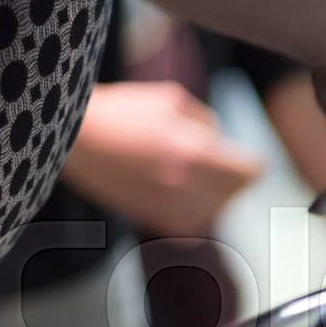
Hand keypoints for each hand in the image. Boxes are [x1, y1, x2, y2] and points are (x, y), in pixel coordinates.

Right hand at [61, 81, 262, 237]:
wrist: (73, 135)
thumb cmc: (123, 109)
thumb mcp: (174, 100)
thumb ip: (208, 123)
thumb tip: (222, 144)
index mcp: (196, 151)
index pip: (253, 172)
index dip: (249, 161)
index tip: (238, 155)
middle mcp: (186, 185)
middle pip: (237, 193)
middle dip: (231, 176)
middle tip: (212, 161)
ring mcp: (168, 206)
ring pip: (216, 211)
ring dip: (211, 195)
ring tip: (187, 173)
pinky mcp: (151, 219)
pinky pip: (191, 226)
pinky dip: (190, 213)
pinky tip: (174, 192)